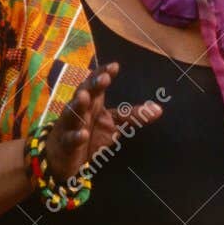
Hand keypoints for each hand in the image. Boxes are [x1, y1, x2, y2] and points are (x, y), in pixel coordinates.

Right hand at [42, 62, 162, 181]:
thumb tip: (160, 109)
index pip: (96, 84)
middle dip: (92, 85)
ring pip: (72, 113)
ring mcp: (69, 125)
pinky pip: (69, 139)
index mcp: (92, 102)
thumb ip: (134, 116)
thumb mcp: (114, 124)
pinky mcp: (65, 143)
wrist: (63, 158)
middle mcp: (79, 110)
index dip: (103, 73)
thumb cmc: (90, 135)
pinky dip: (75, 136)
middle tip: (103, 78)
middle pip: (84, 93)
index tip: (115, 66)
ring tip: (85, 97)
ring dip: (78, 105)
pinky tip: (82, 135)